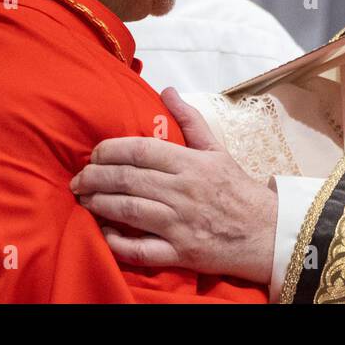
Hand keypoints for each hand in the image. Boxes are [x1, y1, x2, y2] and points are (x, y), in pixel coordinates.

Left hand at [70, 88, 276, 284]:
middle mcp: (182, 192)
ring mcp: (180, 224)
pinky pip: (142, 250)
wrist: (266, 233)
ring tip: (83, 199)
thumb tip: (167, 90)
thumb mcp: (217, 149)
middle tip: (77, 179)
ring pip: (128, 211)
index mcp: (190, 163)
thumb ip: (189, 119)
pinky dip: (118, 242)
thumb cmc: (237, 189)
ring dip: (99, 204)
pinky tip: (103, 233)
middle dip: (94, 177)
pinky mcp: (181, 253)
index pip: (140, 150)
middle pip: (127, 179)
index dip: (109, 150)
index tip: (93, 154)